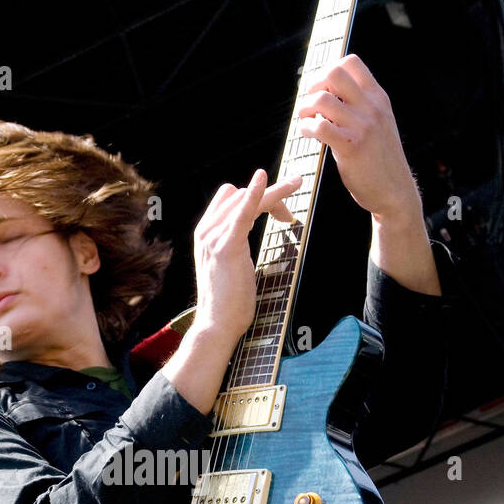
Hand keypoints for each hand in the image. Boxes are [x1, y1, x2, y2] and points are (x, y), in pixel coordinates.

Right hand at [193, 168, 303, 338]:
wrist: (217, 324)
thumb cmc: (228, 302)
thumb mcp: (229, 266)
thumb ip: (233, 247)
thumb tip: (244, 238)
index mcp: (205, 234)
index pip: (230, 198)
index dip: (255, 198)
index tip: (280, 213)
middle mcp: (206, 231)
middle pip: (240, 195)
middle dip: (270, 198)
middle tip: (292, 214)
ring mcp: (214, 237)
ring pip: (247, 199)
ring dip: (275, 190)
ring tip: (298, 182)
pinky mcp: (227, 246)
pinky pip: (244, 211)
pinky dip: (256, 193)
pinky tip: (263, 179)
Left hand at [296, 54, 421, 221]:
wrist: (395, 191)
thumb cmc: (380, 159)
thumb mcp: (377, 124)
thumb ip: (359, 107)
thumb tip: (328, 94)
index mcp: (378, 98)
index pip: (351, 62)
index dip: (328, 71)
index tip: (323, 90)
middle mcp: (371, 107)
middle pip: (334, 73)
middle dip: (314, 85)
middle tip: (311, 104)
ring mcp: (362, 126)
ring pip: (322, 99)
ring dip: (306, 109)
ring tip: (306, 121)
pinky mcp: (351, 146)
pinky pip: (320, 126)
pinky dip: (307, 128)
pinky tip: (309, 134)